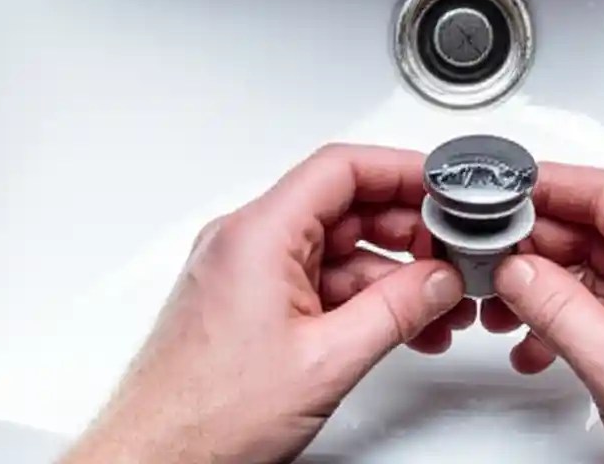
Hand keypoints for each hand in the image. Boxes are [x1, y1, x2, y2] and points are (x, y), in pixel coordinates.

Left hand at [61, 145, 475, 463]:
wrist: (154, 459)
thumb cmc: (207, 416)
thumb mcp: (327, 360)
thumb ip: (395, 310)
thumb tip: (437, 278)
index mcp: (257, 236)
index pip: (340, 170)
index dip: (400, 171)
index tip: (441, 186)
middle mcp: (244, 243)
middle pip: (341, 208)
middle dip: (404, 232)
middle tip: (450, 255)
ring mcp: (244, 273)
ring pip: (334, 251)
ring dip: (388, 275)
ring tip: (433, 306)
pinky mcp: (246, 303)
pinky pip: (315, 282)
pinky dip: (359, 299)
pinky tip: (394, 325)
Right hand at [482, 164, 603, 463]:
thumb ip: (558, 310)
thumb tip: (515, 269)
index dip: (551, 186)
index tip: (504, 194)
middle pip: (597, 228)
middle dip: (538, 246)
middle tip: (490, 261)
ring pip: (596, 268)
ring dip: (547, 288)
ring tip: (506, 311)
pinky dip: (567, 318)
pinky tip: (538, 344)